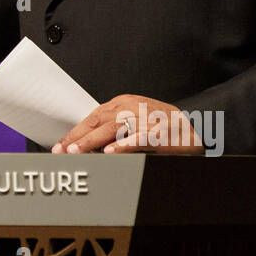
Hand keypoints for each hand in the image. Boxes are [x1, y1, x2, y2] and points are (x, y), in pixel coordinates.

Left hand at [51, 94, 202, 154]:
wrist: (196, 126)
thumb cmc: (162, 127)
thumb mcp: (134, 121)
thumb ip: (112, 129)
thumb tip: (86, 145)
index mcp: (123, 103)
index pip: (93, 117)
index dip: (75, 132)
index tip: (60, 146)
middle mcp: (132, 107)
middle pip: (99, 121)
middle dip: (78, 137)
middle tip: (62, 151)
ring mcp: (146, 118)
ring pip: (114, 128)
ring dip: (93, 140)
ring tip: (77, 152)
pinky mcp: (160, 131)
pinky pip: (138, 138)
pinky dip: (123, 144)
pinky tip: (109, 152)